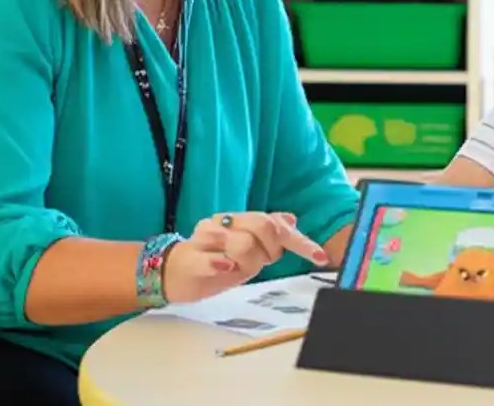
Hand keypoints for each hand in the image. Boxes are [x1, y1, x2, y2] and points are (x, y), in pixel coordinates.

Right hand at [162, 211, 328, 303]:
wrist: (172, 275)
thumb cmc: (214, 263)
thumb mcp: (248, 252)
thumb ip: (269, 236)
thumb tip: (291, 219)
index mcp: (239, 221)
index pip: (276, 223)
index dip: (301, 242)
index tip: (321, 258)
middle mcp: (224, 223)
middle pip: (263, 227)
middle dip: (269, 251)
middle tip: (257, 263)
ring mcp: (205, 239)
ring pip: (242, 244)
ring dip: (246, 264)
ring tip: (233, 268)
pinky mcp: (190, 258)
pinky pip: (211, 258)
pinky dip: (221, 262)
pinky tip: (225, 266)